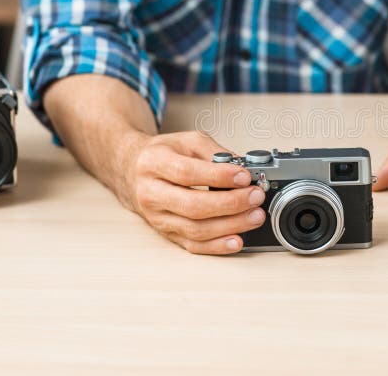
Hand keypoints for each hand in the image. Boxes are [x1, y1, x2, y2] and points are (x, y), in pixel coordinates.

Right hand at [117, 131, 265, 254]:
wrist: (132, 170)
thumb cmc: (163, 155)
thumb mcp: (186, 141)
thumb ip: (214, 151)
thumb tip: (243, 168)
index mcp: (155, 163)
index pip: (187, 173)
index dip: (218, 177)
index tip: (244, 177)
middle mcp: (152, 192)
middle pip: (193, 205)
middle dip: (230, 203)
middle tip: (255, 197)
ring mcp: (157, 217)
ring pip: (195, 229)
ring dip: (230, 225)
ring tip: (254, 216)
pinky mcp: (166, 233)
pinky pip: (192, 245)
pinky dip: (217, 246)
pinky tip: (236, 240)